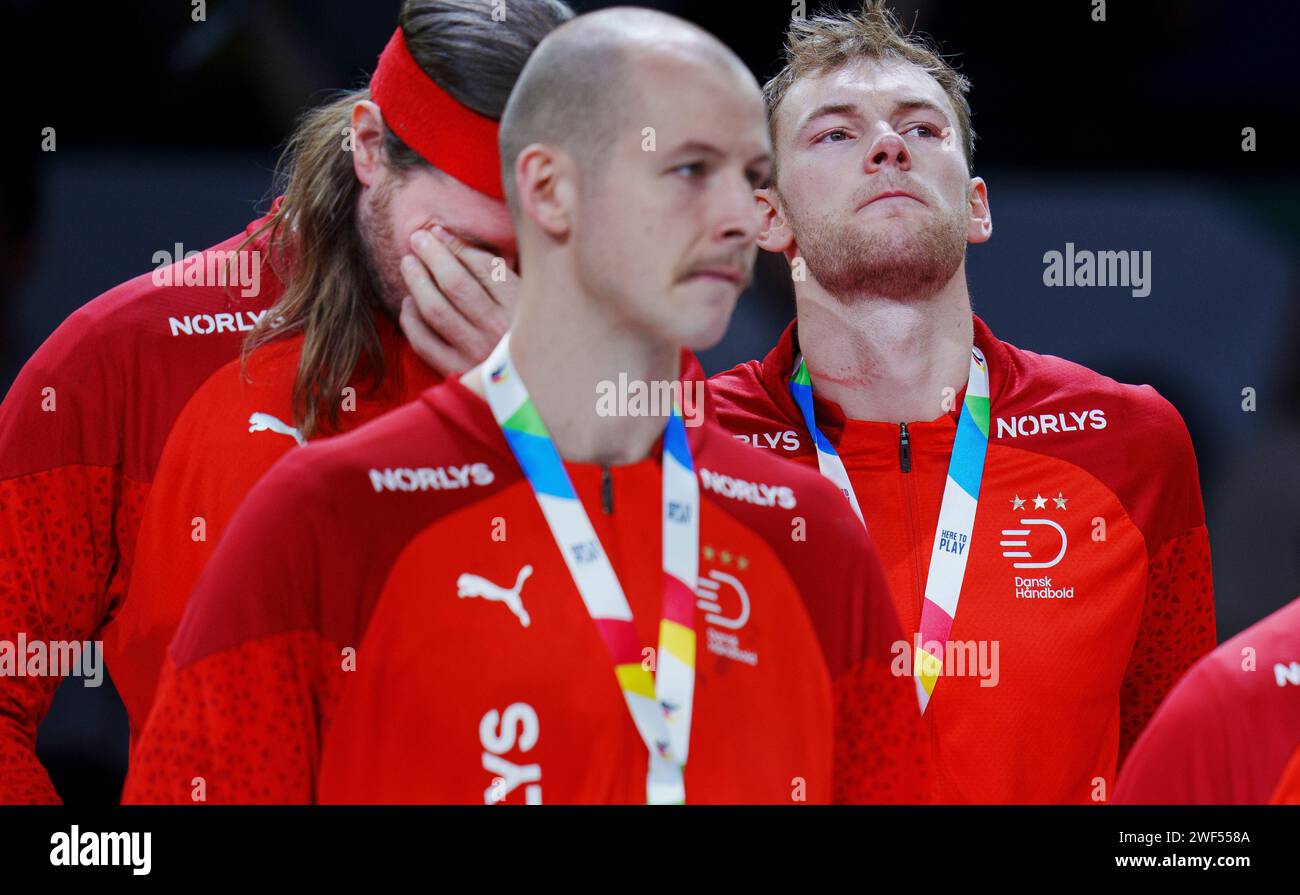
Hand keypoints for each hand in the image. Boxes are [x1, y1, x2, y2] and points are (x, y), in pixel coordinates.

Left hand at [398, 225, 517, 376]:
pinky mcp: (458, 373)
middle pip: (456, 284)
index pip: (484, 268)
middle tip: (417, 238)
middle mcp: (499, 331)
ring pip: (436, 310)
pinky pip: (424, 342)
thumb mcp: (526, 299)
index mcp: (522, 309)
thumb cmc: (525, 335)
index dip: (456, 246)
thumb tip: (444, 235)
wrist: (533, 388)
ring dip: (417, 282)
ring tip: (408, 263)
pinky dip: (411, 319)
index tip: (438, 233)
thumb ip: (492, 269)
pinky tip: (409, 303)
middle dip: (432, 256)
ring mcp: (476, 354)